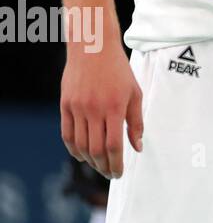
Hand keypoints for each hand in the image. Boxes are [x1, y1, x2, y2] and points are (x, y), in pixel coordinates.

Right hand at [61, 43, 143, 179]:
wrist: (93, 48)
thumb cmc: (118, 70)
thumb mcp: (134, 93)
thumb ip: (136, 121)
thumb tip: (137, 147)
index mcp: (114, 107)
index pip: (113, 145)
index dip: (116, 163)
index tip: (119, 173)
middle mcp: (94, 110)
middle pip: (96, 150)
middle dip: (103, 167)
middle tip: (110, 174)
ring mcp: (77, 108)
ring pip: (80, 145)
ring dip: (89, 160)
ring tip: (99, 166)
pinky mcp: (65, 106)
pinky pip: (67, 134)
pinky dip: (73, 149)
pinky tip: (81, 155)